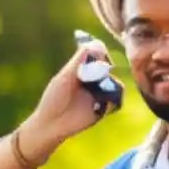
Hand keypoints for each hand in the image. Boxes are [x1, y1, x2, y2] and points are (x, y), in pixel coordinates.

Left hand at [21, 40, 119, 158]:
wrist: (52, 124)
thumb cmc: (54, 99)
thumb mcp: (64, 77)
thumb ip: (77, 61)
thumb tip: (91, 43)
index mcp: (81, 71)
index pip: (96, 56)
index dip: (100, 53)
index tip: (100, 52)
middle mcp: (92, 81)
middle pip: (107, 68)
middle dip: (105, 67)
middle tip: (100, 69)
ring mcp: (99, 94)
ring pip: (114, 82)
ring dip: (109, 82)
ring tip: (100, 85)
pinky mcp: (104, 108)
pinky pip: (116, 99)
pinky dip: (114, 96)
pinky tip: (104, 96)